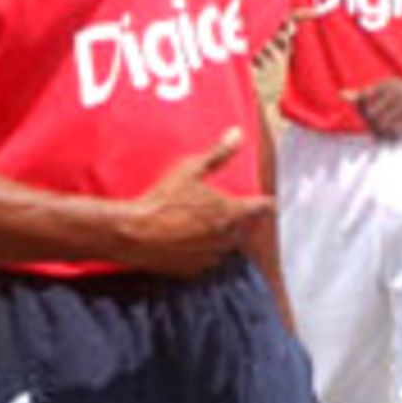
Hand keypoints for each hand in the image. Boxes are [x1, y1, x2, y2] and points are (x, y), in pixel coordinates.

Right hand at [117, 129, 273, 277]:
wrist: (134, 233)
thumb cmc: (162, 199)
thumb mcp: (190, 169)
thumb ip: (218, 154)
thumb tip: (238, 134)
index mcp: (230, 212)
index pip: (261, 208)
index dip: (265, 203)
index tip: (267, 201)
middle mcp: (225, 237)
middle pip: (246, 230)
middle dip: (246, 221)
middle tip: (241, 212)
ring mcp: (210, 256)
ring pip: (229, 247)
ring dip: (227, 237)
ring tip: (217, 227)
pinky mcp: (193, 269)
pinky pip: (209, 260)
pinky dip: (208, 251)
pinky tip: (196, 242)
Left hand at [344, 78, 401, 138]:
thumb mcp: (389, 89)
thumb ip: (365, 95)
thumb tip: (342, 94)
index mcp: (385, 83)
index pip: (362, 102)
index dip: (364, 114)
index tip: (374, 117)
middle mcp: (393, 91)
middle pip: (370, 116)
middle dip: (373, 125)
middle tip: (382, 128)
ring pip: (382, 125)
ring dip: (384, 132)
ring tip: (392, 129)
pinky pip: (395, 131)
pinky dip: (394, 135)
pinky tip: (400, 131)